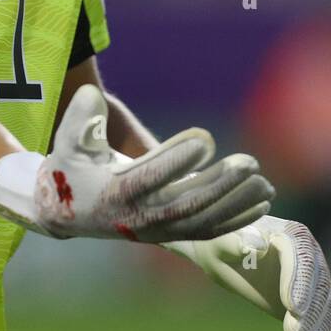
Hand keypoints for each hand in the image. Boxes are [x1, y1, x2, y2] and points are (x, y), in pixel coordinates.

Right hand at [0, 85, 274, 241]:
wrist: (66, 212)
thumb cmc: (71, 167)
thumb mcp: (68, 140)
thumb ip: (80, 117)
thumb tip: (91, 95)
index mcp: (114, 192)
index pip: (149, 178)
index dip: (176, 160)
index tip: (205, 140)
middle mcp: (138, 217)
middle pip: (185, 204)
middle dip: (220, 184)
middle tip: (248, 162)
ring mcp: (157, 230)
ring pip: (203, 222)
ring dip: (236, 204)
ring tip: (263, 183)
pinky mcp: (170, 234)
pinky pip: (208, 231)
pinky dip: (236, 219)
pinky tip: (262, 203)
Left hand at [164, 215, 330, 330]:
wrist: (224, 253)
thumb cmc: (220, 242)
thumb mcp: (220, 240)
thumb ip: (235, 241)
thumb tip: (256, 246)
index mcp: (290, 234)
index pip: (301, 258)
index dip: (299, 284)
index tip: (293, 308)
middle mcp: (309, 255)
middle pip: (316, 286)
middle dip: (308, 315)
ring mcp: (312, 279)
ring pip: (322, 307)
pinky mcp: (309, 301)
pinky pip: (324, 320)